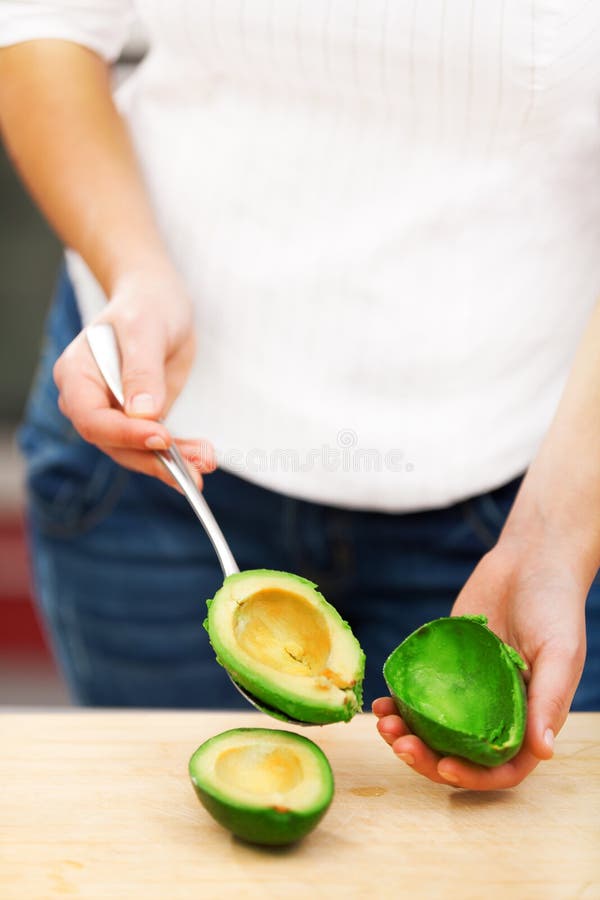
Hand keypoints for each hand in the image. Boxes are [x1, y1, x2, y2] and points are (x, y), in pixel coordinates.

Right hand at [53, 263, 214, 488]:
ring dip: (173, 462)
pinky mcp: (141, 420)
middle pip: (114, 443)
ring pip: (137, 450)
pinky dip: (179, 454)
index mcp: (76, 376)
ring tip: (206, 461)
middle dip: (154, 458)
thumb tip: (141, 414)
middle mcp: (90, 401)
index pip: (91, 418)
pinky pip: (156, 444)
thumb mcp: (144, 330)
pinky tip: (202, 458)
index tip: (160, 437)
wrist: (159, 302)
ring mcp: (115, 414)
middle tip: (193, 468)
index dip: (123, 434)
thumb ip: (141, 372)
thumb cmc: (146, 306)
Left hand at [373, 534, 586, 789]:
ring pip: (435, 729)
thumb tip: (542, 752)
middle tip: (398, 743)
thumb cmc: (555, 605)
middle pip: (460, 754)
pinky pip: (421, 693)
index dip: (473, 776)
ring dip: (407, 734)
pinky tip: (382, 700)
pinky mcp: (446, 665)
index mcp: (529, 718)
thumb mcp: (560, 653)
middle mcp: (497, 711)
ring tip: (382, 723)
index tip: (443, 766)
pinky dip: (401, 703)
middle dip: (426, 757)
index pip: (502, 768)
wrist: (530, 558)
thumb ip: (548, 701)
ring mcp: (469, 691)